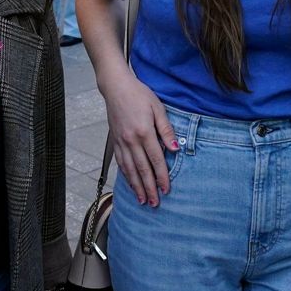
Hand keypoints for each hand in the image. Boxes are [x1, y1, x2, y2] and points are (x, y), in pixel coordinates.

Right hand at [100, 70, 177, 207]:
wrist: (116, 87)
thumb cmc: (139, 94)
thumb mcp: (158, 107)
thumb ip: (166, 129)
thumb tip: (175, 148)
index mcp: (144, 132)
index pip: (156, 160)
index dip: (162, 176)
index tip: (167, 189)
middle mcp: (131, 140)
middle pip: (142, 169)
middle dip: (149, 188)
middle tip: (155, 203)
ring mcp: (121, 142)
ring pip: (130, 169)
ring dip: (137, 186)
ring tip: (143, 200)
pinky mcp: (115, 141)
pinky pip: (121, 163)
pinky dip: (126, 176)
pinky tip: (131, 184)